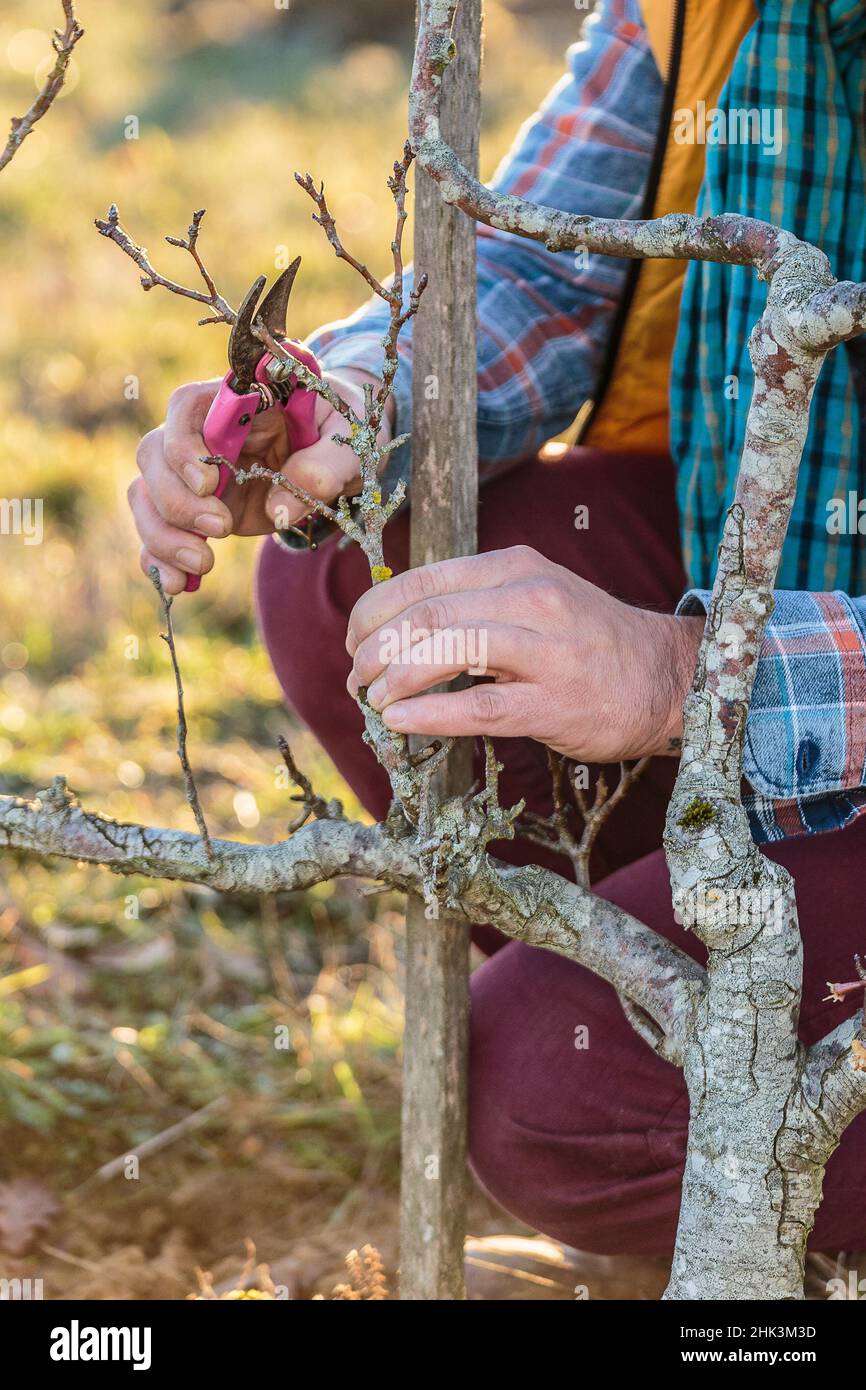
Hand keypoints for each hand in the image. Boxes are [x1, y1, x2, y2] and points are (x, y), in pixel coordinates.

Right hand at [128, 367, 392, 592]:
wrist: (334, 457)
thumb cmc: (338, 435)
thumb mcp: (349, 441)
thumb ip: (325, 465)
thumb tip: (281, 510)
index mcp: (237, 401)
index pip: (187, 407)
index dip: (183, 444)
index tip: (208, 484)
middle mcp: (202, 433)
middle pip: (154, 455)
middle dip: (177, 500)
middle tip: (222, 529)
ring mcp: (191, 473)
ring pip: (146, 495)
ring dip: (164, 535)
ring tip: (203, 565)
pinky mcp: (193, 509)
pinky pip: (158, 531)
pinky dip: (160, 559)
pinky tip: (176, 584)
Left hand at [346, 545, 702, 762]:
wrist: (668, 677)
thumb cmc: (587, 642)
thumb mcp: (534, 597)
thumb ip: (474, 602)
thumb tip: (394, 629)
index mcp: (516, 567)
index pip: (424, 579)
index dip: (373, 612)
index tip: (354, 641)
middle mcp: (531, 598)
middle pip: (428, 614)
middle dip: (375, 649)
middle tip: (356, 679)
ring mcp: (547, 650)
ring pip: (449, 649)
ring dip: (394, 678)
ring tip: (373, 701)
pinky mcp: (556, 703)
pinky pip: (480, 708)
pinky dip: (429, 714)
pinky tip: (399, 722)